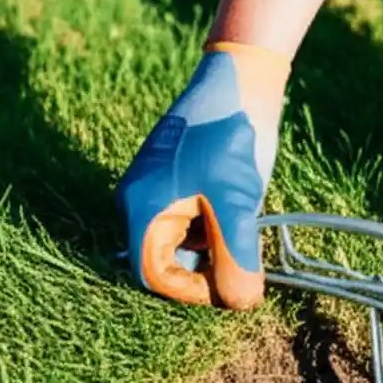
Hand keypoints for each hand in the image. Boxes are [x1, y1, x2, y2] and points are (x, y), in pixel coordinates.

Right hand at [116, 51, 275, 310]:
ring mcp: (153, 190)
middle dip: (208, 268)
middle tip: (246, 257)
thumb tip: (241, 303)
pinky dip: (215, 225)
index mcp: (140, 208)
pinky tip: (238, 205)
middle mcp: (137, 202)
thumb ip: (236, 256)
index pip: (154, 277)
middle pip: (167, 262)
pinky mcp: (172, 181)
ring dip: (215, 246)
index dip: (193, 291)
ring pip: (182, 243)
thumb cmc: (231, 136)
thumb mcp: (237, 202)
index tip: (232, 284)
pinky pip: (189, 221)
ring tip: (243, 220)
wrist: (240, 79)